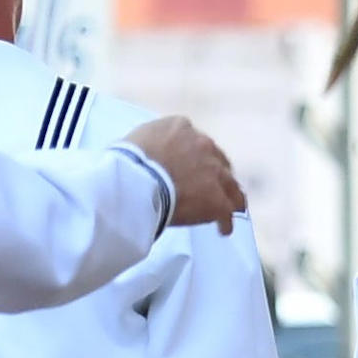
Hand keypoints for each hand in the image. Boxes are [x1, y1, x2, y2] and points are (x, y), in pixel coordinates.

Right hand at [128, 115, 245, 230]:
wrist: (136, 181)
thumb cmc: (125, 162)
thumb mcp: (136, 139)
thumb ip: (149, 143)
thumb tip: (145, 153)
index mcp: (181, 127)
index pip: (194, 140)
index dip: (195, 156)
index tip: (192, 166)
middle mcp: (202, 144)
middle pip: (217, 160)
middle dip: (216, 173)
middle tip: (214, 186)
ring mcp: (213, 172)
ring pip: (231, 185)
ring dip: (231, 197)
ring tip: (232, 208)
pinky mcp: (216, 199)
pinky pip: (226, 212)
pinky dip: (225, 222)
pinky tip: (223, 230)